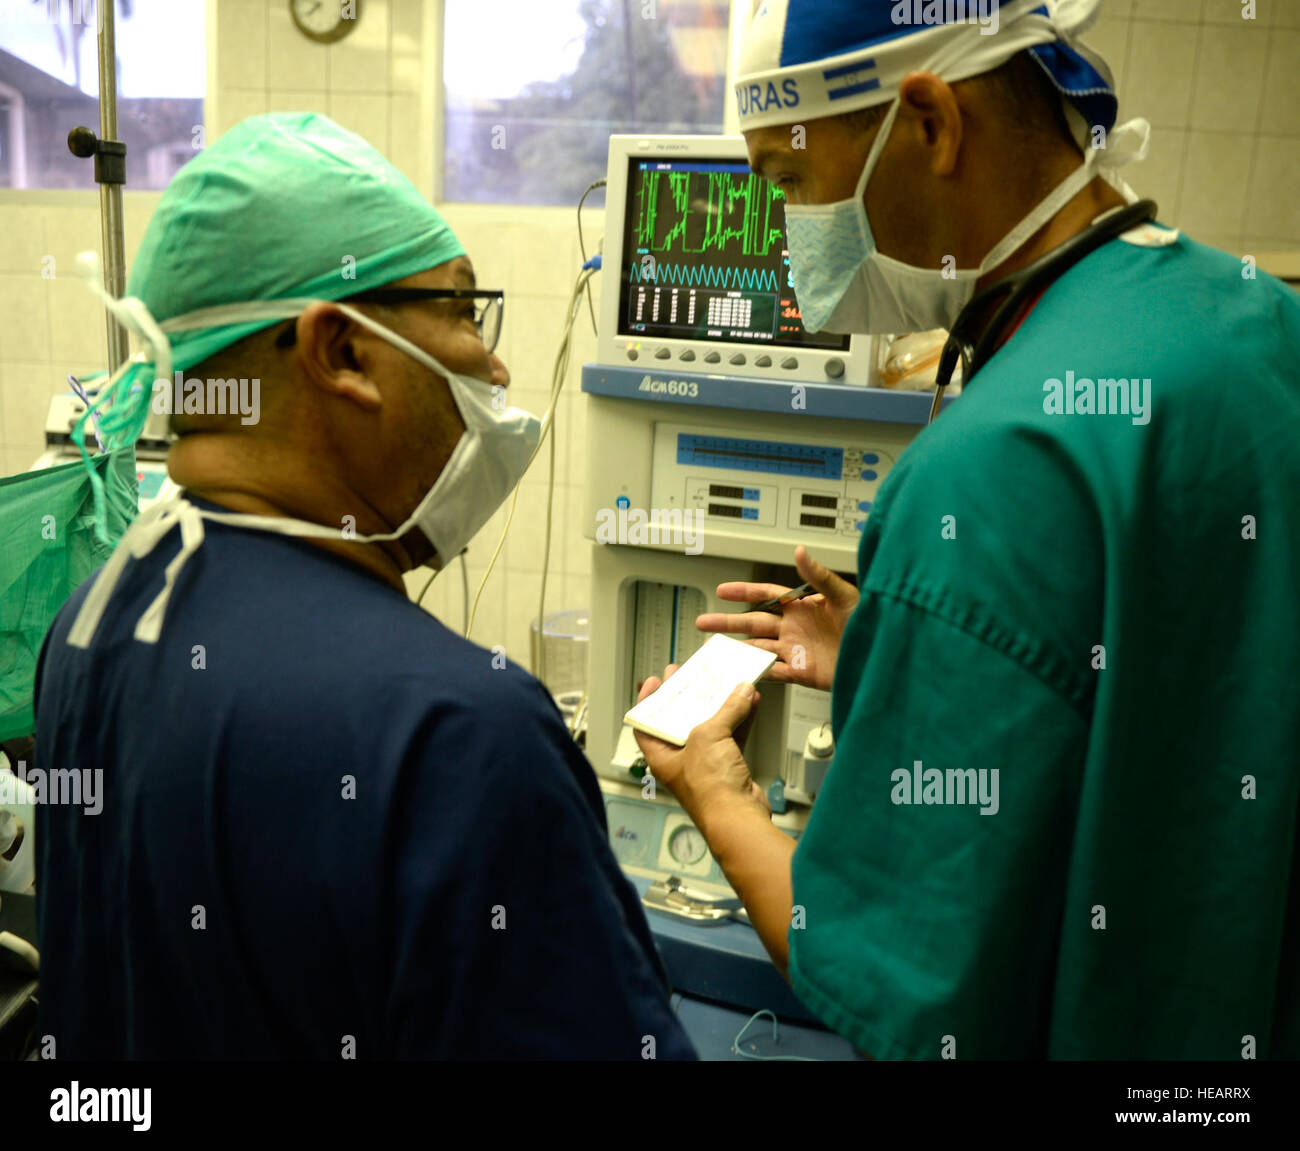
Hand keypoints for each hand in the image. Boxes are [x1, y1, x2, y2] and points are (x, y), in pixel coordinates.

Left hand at [631, 666, 767, 826]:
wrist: (737, 818)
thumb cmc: (709, 791)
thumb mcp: (708, 737)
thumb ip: (725, 711)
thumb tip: (740, 693)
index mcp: (661, 756)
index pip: (645, 724)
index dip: (648, 701)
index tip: (656, 682)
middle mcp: (680, 760)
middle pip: (680, 722)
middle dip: (687, 698)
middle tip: (690, 677)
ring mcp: (705, 764)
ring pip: (711, 727)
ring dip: (720, 705)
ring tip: (724, 683)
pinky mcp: (727, 767)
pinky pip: (732, 736)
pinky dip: (741, 719)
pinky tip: (749, 703)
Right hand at [694, 545, 857, 691]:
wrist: (884, 658)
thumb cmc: (873, 623)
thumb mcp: (846, 596)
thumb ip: (819, 576)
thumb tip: (800, 551)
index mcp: (804, 606)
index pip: (767, 596)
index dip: (744, 592)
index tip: (722, 590)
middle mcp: (797, 627)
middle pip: (754, 622)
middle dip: (728, 622)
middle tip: (704, 621)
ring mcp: (798, 650)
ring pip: (758, 647)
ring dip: (737, 647)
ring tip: (714, 648)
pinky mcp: (803, 673)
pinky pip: (774, 672)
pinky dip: (757, 672)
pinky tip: (741, 670)